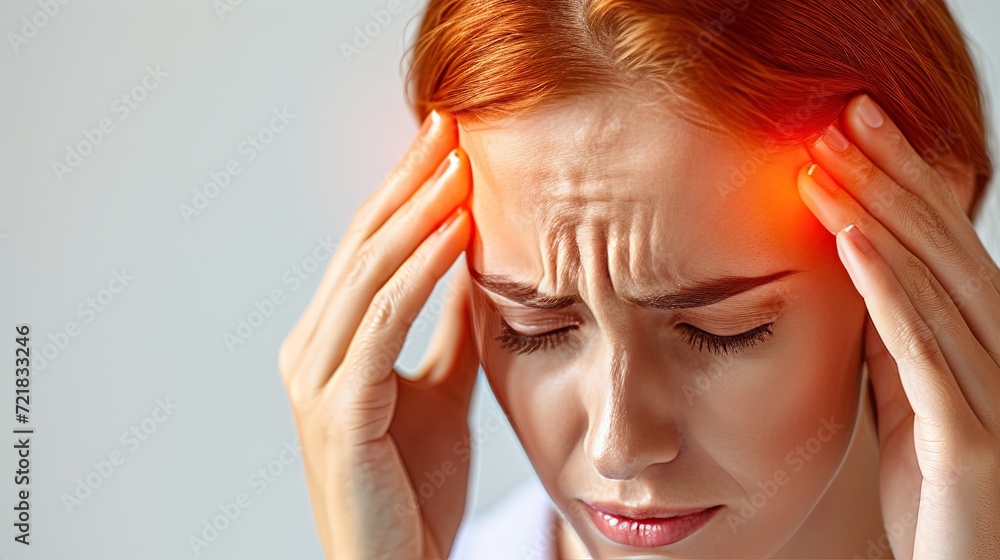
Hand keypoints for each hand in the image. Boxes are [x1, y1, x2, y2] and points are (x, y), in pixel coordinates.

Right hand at [278, 110, 479, 558]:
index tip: (446, 140)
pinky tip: (457, 232)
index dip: (404, 191)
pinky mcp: (336, 411)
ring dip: (417, 212)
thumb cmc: (414, 489)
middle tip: (448, 125)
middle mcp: (309, 353)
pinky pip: (382, 323)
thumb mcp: (440, 388)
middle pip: (361, 248)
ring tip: (460, 163)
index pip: (368, 250)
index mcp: (330, 345)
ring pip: (368, 274)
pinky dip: (420, 271)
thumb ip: (445, 328)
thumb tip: (469, 262)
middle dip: (407, 181)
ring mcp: (316, 381)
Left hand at [797, 92, 999, 558]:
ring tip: (825, 163)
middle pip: (943, 250)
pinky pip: (922, 353)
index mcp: (983, 346)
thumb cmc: (930, 492)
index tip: (854, 128)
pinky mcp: (969, 445)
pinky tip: (846, 242)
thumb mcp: (902, 400)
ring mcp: (993, 399)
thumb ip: (892, 339)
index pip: (941, 247)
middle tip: (842, 116)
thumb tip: (858, 269)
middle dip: (891, 177)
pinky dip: (885, 290)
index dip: (904, 182)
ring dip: (876, 217)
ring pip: (932, 287)